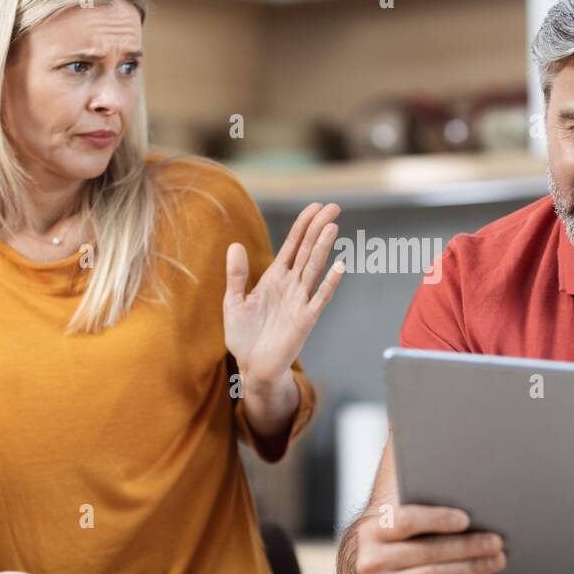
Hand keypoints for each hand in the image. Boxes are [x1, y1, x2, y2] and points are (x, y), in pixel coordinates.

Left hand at [223, 202, 343, 385]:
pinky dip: (330, 282)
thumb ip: (236, 275)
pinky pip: (319, 297)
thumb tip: (235, 245)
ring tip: (332, 226)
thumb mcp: (234, 301)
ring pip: (314, 268)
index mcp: (275, 278)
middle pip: (308, 250)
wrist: (252, 367)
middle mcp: (291, 286)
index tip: (316, 206)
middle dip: (319, 228)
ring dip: (323, 247)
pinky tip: (340, 265)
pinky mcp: (305, 319)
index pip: (293, 245)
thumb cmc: (244, 336)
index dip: (304, 225)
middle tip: (333, 207)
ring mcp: (300, 301)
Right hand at [355, 504, 505, 573]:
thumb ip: (422, 509)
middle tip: (496, 541)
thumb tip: (464, 493)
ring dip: (472, 567)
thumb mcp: (403, 527)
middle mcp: (370, 561)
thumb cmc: (404, 546)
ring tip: (496, 559)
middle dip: (467, 546)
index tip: (466, 519)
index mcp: (371, 531)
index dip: (437, 519)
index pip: (406, 521)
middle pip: (427, 551)